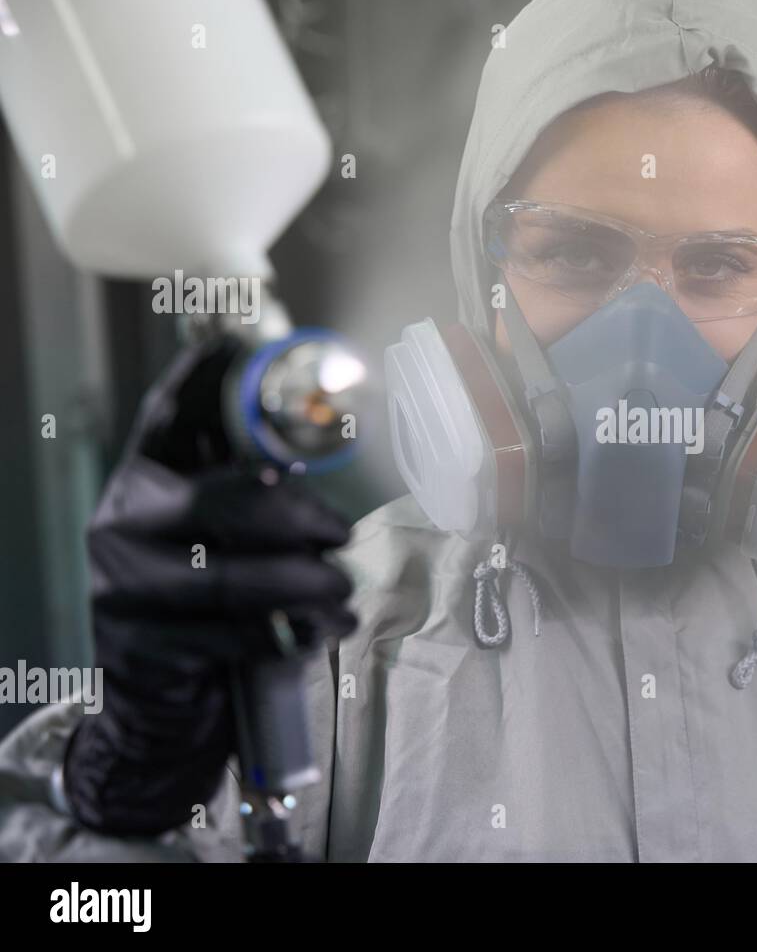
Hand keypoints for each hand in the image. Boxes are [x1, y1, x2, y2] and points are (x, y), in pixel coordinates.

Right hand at [62, 340, 355, 835]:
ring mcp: (122, 591)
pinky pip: (231, 634)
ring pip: (227, 575)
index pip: (164, 421)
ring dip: (302, 582)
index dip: (198, 379)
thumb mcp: (226, 544)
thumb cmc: (212, 614)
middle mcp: (120, 528)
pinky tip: (325, 629)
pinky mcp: (142, 650)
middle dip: (294, 515)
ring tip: (342, 591)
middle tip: (341, 533)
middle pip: (215, 500)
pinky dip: (290, 632)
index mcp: (142, 489)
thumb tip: (308, 446)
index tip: (236, 339)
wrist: (165, 712)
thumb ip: (250, 497)